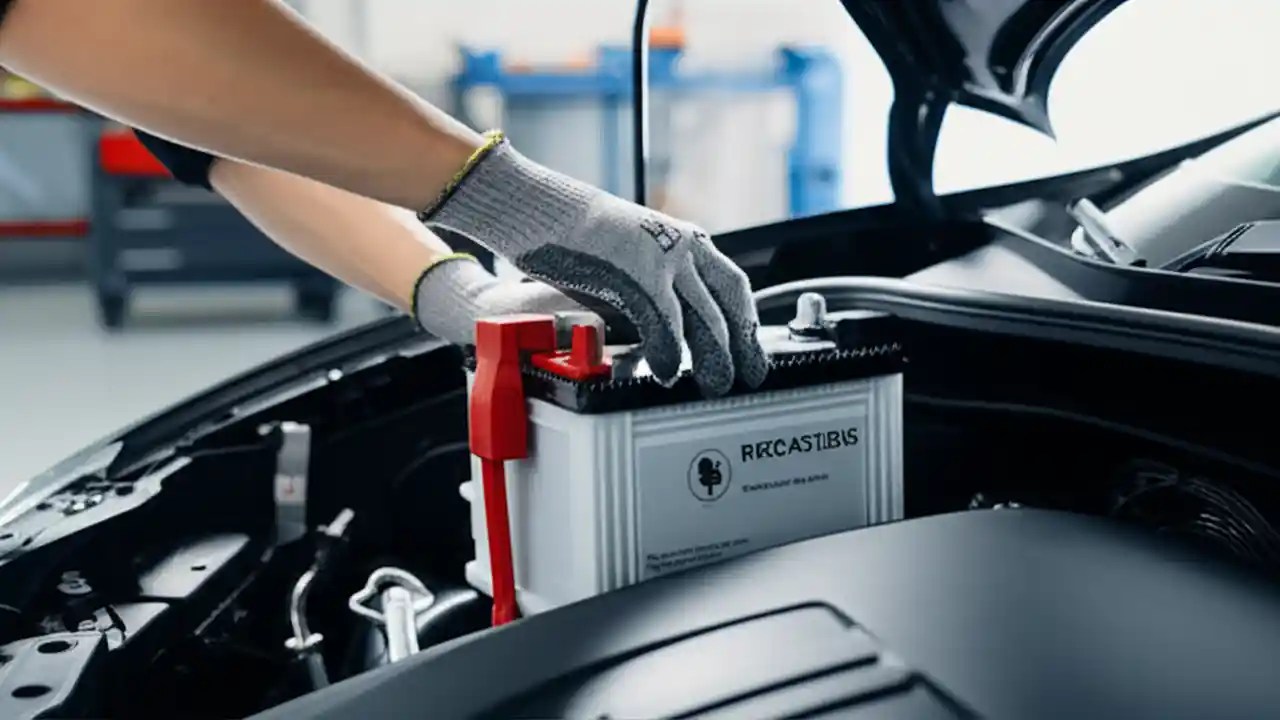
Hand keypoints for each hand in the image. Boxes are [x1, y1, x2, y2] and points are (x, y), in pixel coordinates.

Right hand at [421, 136, 767, 396]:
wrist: (541, 209)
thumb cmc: (576, 236)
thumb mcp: (630, 256)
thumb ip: (655, 285)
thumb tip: (671, 325)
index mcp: (683, 240)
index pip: (732, 285)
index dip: (746, 320)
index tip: (751, 348)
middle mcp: (682, 246)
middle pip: (727, 303)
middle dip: (741, 345)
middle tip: (749, 377)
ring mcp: (663, 257)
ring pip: (704, 316)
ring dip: (713, 355)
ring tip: (716, 384)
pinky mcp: (639, 271)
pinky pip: (665, 321)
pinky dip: (668, 351)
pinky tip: (668, 372)